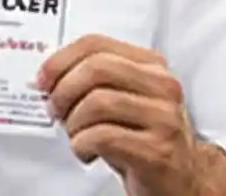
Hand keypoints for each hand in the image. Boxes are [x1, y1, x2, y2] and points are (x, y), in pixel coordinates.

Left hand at [36, 35, 225, 195]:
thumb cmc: (143, 138)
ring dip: (74, 123)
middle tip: (55, 110)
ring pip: (98, 102)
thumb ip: (94, 82)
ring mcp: (164, 117)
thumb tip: (48, 77)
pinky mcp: (159, 150)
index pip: (96, 44)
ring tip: (76, 135)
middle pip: (96, 68)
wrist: (181, 180)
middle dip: (63, 90)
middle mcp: (162, 86)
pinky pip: (104, 136)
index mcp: (151, 66)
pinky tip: (87, 151)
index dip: (61, 60)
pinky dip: (82, 144)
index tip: (44, 80)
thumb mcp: (122, 100)